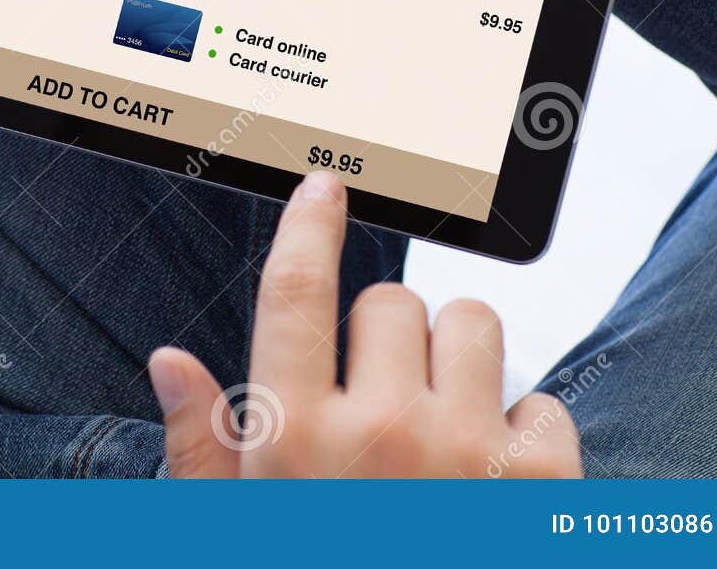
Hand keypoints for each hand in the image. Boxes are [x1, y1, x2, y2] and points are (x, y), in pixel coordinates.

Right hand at [147, 172, 581, 477]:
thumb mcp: (237, 532)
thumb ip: (201, 448)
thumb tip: (171, 361)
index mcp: (294, 441)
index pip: (295, 292)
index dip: (307, 223)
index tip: (324, 184)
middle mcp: (381, 432)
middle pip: (389, 301)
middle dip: (383, 334)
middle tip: (379, 393)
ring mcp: (469, 455)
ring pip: (473, 325)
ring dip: (458, 358)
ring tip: (442, 419)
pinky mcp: (545, 487)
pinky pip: (543, 398)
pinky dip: (523, 426)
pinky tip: (494, 476)